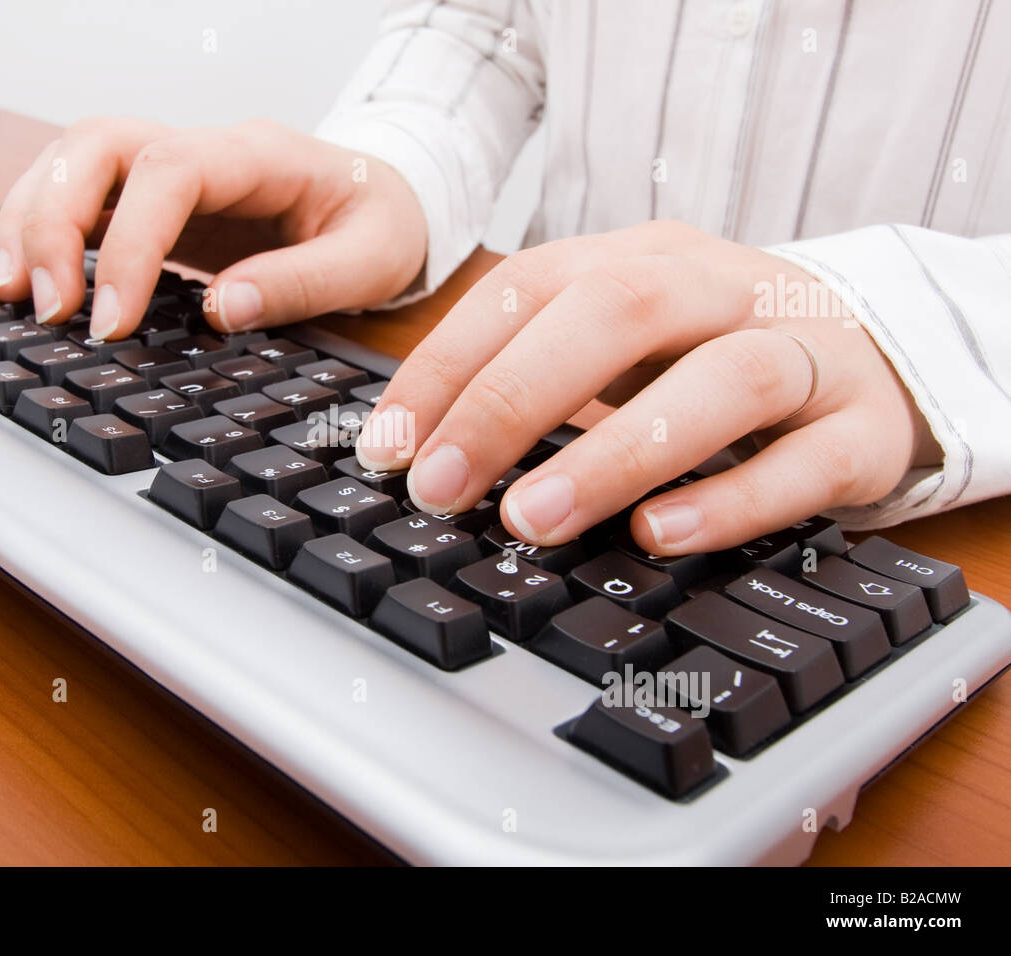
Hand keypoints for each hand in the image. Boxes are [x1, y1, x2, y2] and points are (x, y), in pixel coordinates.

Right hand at [0, 117, 426, 337]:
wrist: (388, 202)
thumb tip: (223, 310)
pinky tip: (14, 272)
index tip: (112, 319)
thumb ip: (302, 284)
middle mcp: (205, 151)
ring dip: (31, 221)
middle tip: (44, 307)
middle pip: (98, 148)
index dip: (129, 241)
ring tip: (9, 293)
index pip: (168, 170)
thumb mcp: (370, 262)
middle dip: (53, 221)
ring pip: (75, 163)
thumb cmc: (383, 225)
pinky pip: (83, 197)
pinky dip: (40, 230)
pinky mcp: (158, 204)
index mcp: (259, 155)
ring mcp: (175, 173)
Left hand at [356, 220, 941, 553]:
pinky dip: (729, 500)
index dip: (448, 364)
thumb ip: (540, 381)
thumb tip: (423, 456)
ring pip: (725, 380)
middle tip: (442, 487)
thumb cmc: (714, 355)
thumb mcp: (624, 346)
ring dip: (618, 451)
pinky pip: (807, 461)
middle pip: (619, 312)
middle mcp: (724, 288)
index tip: (388, 446)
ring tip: (533, 518)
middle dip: (513, 398)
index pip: (531, 286)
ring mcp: (806, 350)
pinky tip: (657, 534)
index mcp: (646, 258)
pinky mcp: (865, 427)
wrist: (879, 357)